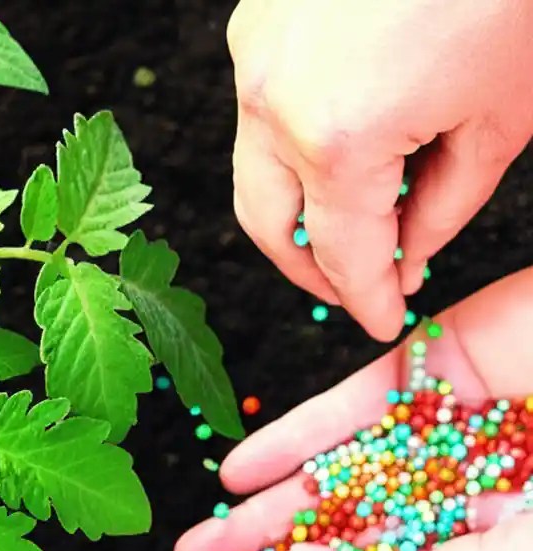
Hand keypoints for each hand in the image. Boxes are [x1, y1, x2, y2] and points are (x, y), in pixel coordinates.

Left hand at [175, 266, 532, 550]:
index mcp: (482, 536)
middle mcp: (447, 487)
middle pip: (338, 526)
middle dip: (263, 550)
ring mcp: (432, 427)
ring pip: (330, 470)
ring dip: (263, 501)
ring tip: (199, 529)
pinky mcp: (425, 367)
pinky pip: (346, 408)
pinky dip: (293, 436)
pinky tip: (240, 466)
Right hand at [227, 0, 532, 340]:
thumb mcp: (500, 114)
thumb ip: (445, 202)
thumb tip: (411, 251)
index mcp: (337, 135)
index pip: (340, 252)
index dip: (367, 297)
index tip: (385, 318)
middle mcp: (272, 102)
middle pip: (265, 222)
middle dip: (308, 267)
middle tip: (358, 282)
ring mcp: (252, 58)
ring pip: (252, 167)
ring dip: (298, 205)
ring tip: (359, 212)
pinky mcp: (254, 26)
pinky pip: (259, 110)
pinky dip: (296, 143)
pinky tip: (349, 140)